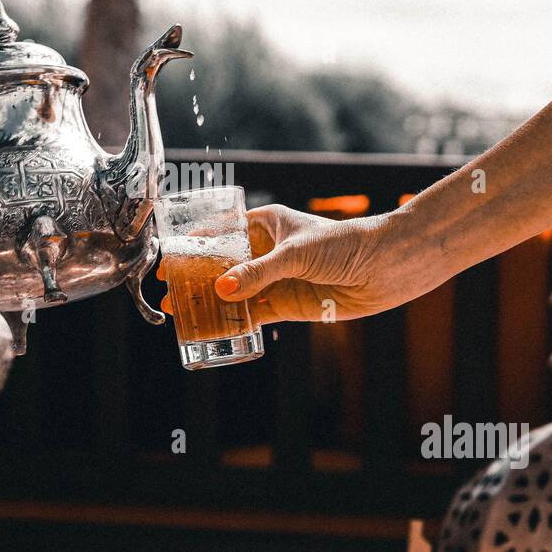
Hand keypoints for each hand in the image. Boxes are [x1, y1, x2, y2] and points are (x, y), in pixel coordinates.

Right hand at [159, 204, 421, 325]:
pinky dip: (235, 320)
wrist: (383, 267)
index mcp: (265, 225)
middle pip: (223, 266)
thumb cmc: (343, 244)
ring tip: (182, 313)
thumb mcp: (295, 254)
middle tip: (168, 292)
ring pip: (235, 293)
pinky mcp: (287, 304)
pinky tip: (214, 326)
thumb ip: (257, 273)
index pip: (221, 234)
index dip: (194, 248)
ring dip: (211, 303)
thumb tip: (222, 290)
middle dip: (195, 280)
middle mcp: (267, 252)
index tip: (170, 261)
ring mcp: (276, 279)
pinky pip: (254, 313)